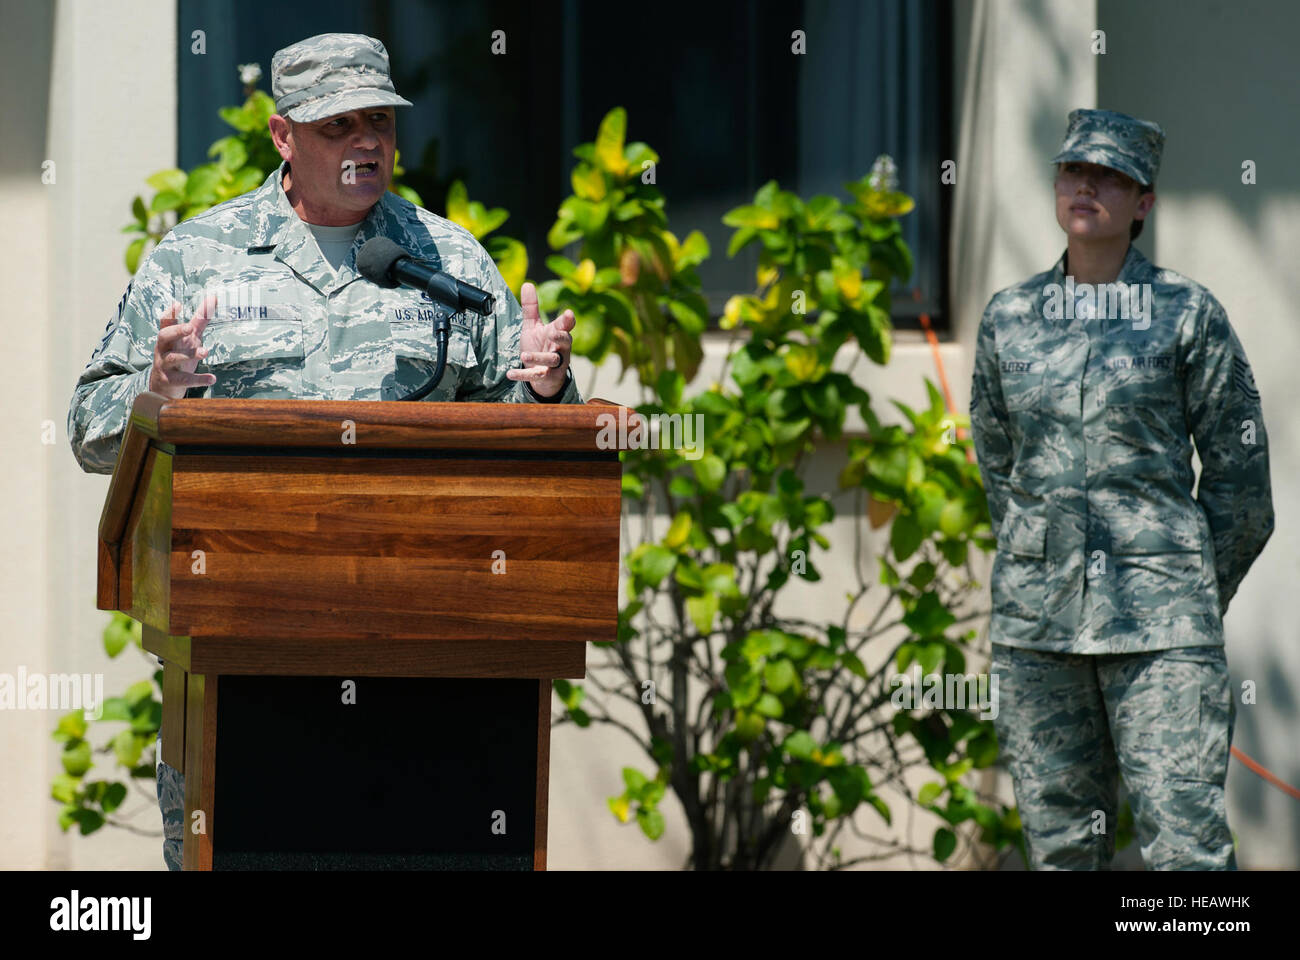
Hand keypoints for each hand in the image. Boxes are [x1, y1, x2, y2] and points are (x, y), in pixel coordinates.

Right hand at [149, 296, 217, 398]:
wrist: (164, 387)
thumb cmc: (178, 355)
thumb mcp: (190, 337)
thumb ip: (200, 319)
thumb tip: (214, 297)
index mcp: (168, 337)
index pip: (165, 323)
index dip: (170, 314)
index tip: (177, 304)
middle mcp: (163, 349)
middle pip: (164, 336)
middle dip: (176, 331)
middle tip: (189, 328)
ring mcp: (165, 365)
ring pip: (173, 358)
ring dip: (189, 355)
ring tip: (205, 352)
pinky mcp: (170, 381)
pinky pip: (183, 380)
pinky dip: (198, 379)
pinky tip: (212, 378)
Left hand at [506, 282, 573, 397]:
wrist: (545, 376)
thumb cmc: (541, 346)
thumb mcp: (534, 326)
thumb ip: (531, 308)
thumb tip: (527, 284)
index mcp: (558, 334)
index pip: (565, 326)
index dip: (568, 320)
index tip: (568, 313)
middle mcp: (560, 349)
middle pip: (565, 342)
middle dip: (560, 338)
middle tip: (552, 333)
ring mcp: (555, 365)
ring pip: (550, 360)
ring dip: (538, 358)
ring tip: (524, 356)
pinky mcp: (546, 377)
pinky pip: (536, 376)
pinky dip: (523, 375)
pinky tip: (510, 374)